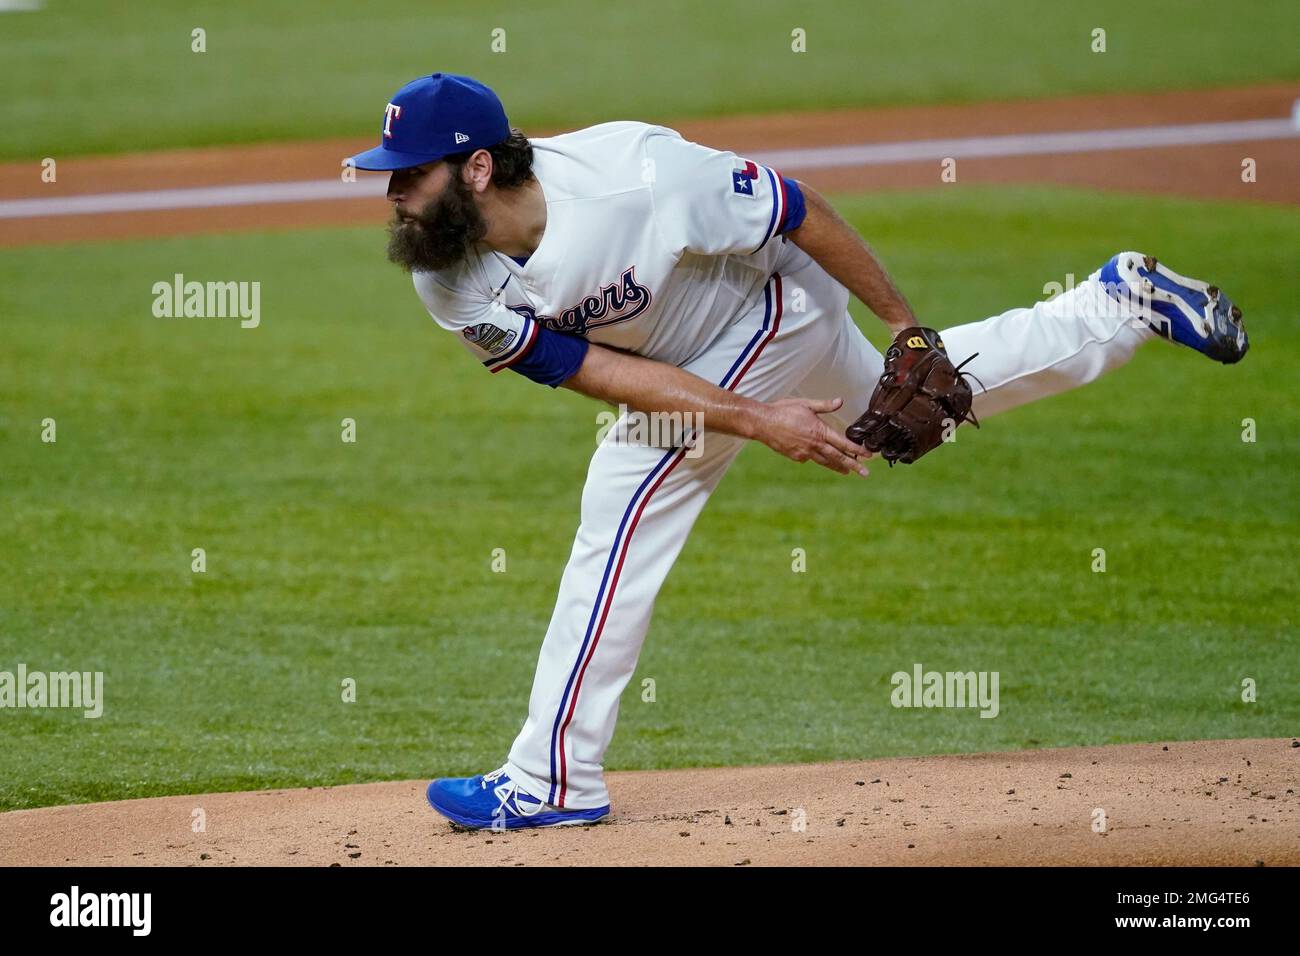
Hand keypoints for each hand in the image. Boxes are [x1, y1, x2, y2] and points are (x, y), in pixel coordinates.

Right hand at [754, 397, 870, 475]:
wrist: (762, 423)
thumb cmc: (783, 410)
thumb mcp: (806, 404)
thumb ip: (824, 405)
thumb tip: (840, 401)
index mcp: (819, 431)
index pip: (843, 443)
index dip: (857, 450)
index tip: (869, 456)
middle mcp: (814, 445)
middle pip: (838, 458)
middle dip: (853, 466)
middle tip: (865, 474)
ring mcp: (804, 453)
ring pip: (825, 462)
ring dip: (837, 466)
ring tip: (847, 472)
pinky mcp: (795, 457)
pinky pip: (810, 459)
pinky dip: (816, 458)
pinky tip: (818, 457)